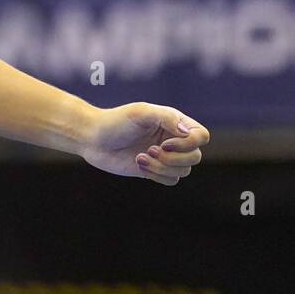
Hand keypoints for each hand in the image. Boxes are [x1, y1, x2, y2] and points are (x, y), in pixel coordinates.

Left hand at [78, 102, 208, 184]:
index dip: (189, 144)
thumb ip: (167, 118)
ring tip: (140, 157)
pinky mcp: (155, 170)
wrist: (92, 138)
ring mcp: (165, 156)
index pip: (201, 136)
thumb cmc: (115, 121)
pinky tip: (138, 164)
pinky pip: (171, 180)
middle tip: (150, 150)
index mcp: (174, 123)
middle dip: (174, 159)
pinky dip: (157, 175)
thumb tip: (189, 133)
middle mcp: (173, 139)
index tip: (165, 143)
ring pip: (184, 171)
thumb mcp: (140, 113)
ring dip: (162, 167)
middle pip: (195, 157)